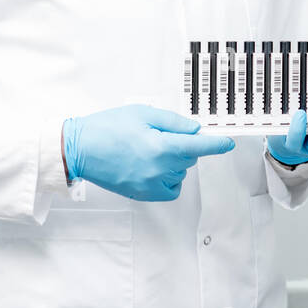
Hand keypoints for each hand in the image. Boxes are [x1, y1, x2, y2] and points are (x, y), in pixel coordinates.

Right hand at [63, 104, 233, 200]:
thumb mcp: (143, 113)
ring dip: (175, 161)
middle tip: (161, 134)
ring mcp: (150, 184)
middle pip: (190, 158)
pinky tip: (155, 167)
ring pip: (180, 172)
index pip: (199, 147)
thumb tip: (193, 129)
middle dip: (184, 145)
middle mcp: (159, 169)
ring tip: (150, 149)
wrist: (80, 148)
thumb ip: (173, 122)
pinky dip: (169, 179)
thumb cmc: (107, 128)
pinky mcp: (142, 194)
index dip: (216, 144)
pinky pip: (170, 189)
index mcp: (161, 147)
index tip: (227, 143)